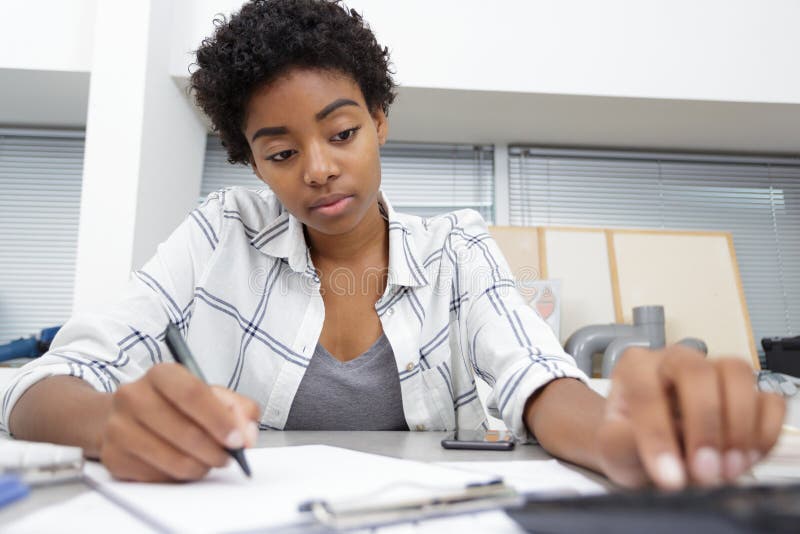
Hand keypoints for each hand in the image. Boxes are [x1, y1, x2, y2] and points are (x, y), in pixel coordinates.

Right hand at [99, 363, 259, 481]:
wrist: (126, 416)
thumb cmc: (176, 405)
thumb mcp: (210, 395)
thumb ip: (237, 409)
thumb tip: (248, 435)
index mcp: (161, 374)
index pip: (192, 394)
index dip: (219, 420)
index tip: (238, 440)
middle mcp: (133, 396)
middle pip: (183, 430)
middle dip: (214, 450)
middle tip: (228, 457)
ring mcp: (118, 427)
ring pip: (171, 459)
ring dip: (199, 466)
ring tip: (208, 462)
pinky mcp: (112, 457)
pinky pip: (155, 476)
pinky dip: (177, 476)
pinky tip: (182, 464)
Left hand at [596, 345, 784, 489]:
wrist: (653, 452)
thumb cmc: (629, 443)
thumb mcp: (613, 448)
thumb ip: (622, 442)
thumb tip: (651, 447)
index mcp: (636, 367)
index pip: (646, 389)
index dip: (658, 434)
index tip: (668, 476)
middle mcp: (675, 359)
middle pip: (696, 371)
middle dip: (704, 425)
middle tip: (704, 472)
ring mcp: (713, 370)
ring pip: (737, 374)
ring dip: (738, 426)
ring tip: (726, 469)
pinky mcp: (746, 392)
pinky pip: (769, 400)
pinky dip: (764, 431)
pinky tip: (745, 459)